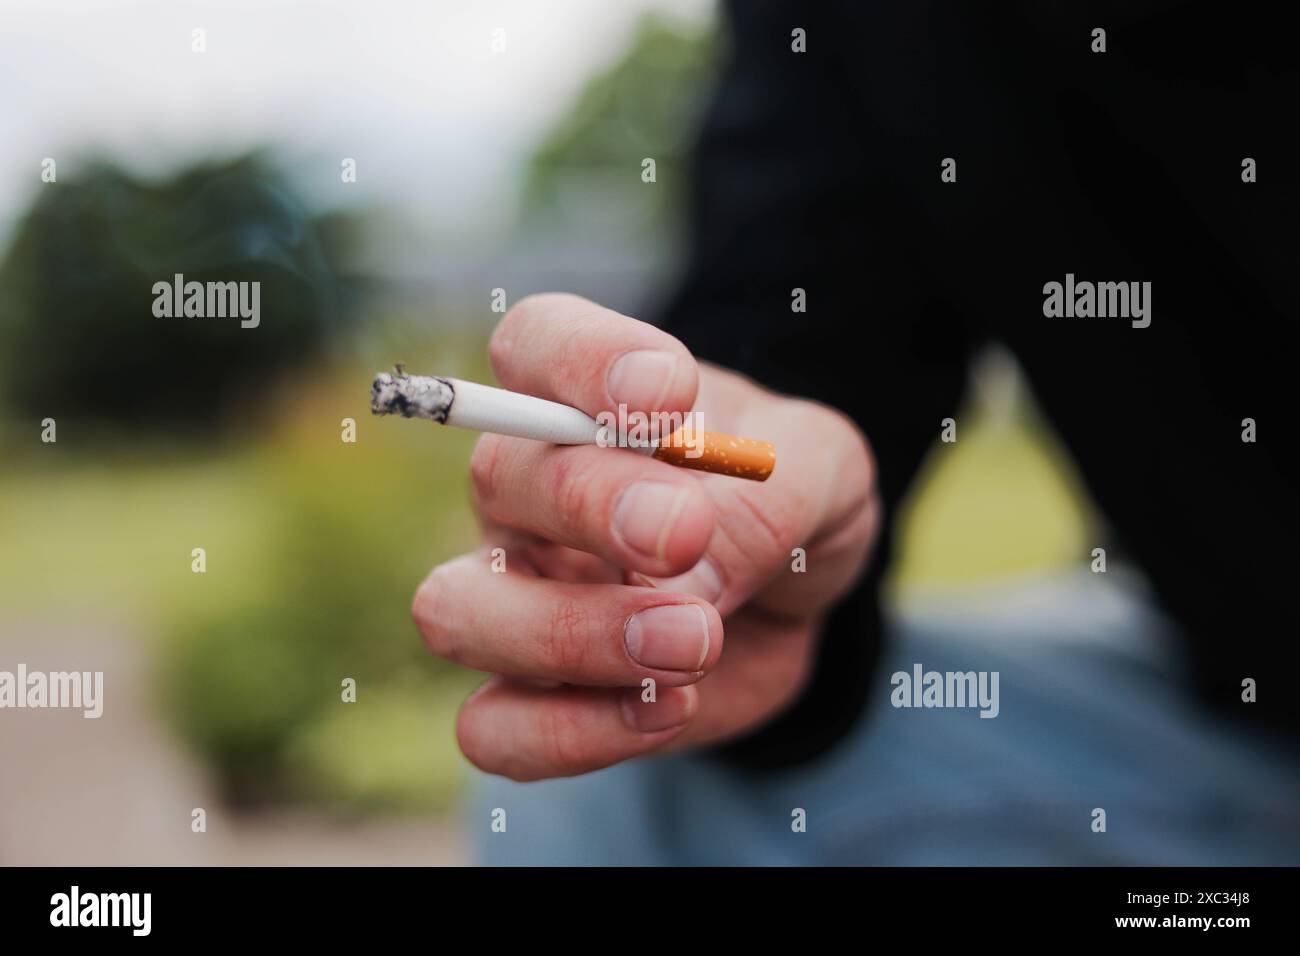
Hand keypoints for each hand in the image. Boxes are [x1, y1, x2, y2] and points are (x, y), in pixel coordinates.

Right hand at [413, 293, 879, 779]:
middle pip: (499, 474)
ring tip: (692, 639)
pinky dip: (575, 732)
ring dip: (570, 634)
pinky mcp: (536, 694)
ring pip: (458, 610)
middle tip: (686, 538)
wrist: (794, 596)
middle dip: (594, 507)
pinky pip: (492, 729)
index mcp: (587, 398)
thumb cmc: (790, 501)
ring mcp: (517, 595)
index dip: (585, 360)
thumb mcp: (825, 471)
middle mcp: (530, 490)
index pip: (537, 343)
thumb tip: (687, 574)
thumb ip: (771, 493)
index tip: (667, 395)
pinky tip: (670, 709)